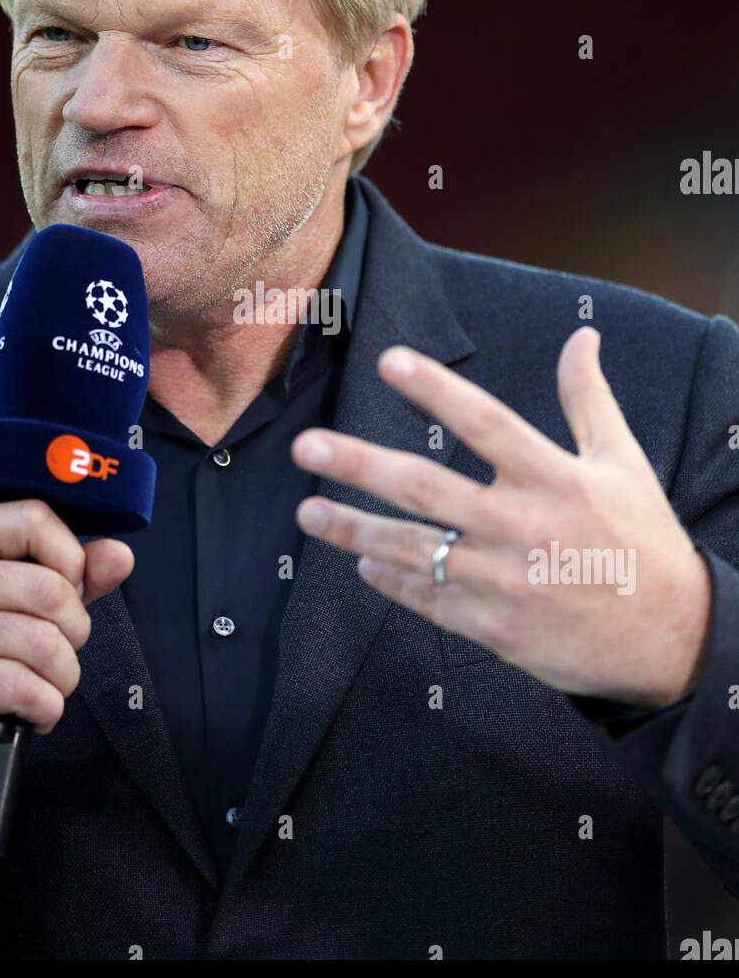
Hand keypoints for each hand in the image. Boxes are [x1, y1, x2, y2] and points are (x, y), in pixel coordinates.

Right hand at [0, 501, 133, 802]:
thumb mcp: (5, 600)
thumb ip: (67, 573)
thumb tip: (119, 555)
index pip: (36, 519)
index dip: (70, 560)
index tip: (63, 592)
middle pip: (51, 589)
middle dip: (73, 630)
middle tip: (53, 652)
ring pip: (47, 643)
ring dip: (62, 676)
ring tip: (41, 684)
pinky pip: (30, 689)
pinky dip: (46, 708)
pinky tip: (28, 711)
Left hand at [291, 327, 712, 707]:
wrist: (672, 639)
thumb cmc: (644, 542)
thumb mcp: (623, 463)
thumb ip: (589, 399)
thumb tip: (583, 337)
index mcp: (554, 479)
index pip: (485, 422)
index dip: (435, 390)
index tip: (389, 361)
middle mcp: (521, 527)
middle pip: (426, 489)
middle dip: (360, 466)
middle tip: (307, 447)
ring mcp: (502, 581)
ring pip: (411, 551)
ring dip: (352, 530)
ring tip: (307, 512)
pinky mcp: (493, 627)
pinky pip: (428, 599)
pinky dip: (391, 582)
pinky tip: (362, 563)